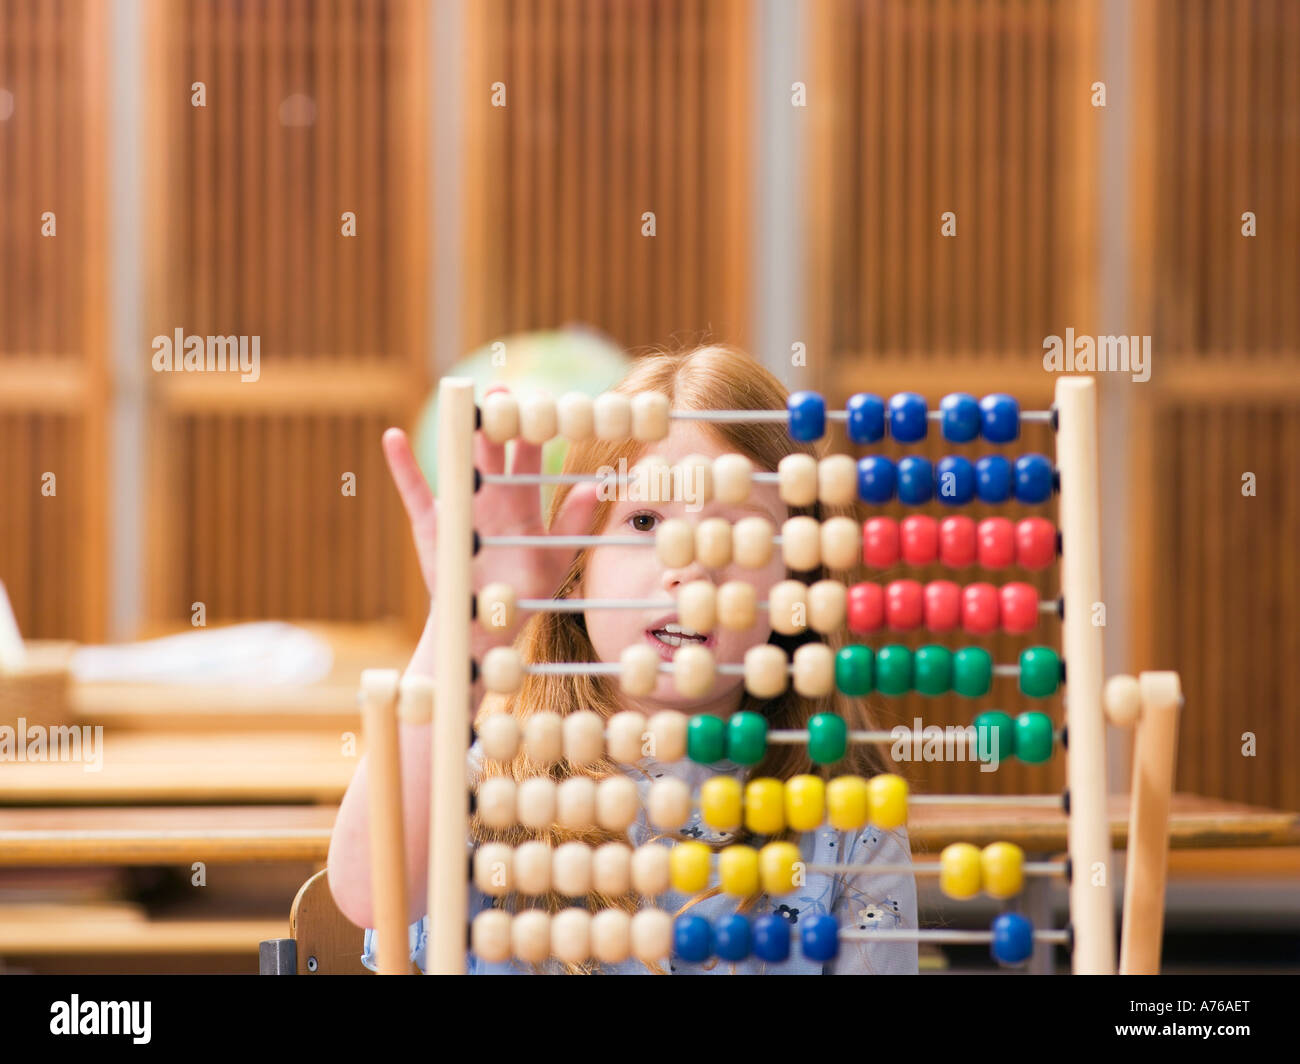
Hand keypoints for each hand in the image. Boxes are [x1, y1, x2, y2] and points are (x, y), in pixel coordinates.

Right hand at [382, 389, 599, 639]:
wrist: (485, 622)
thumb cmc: (524, 590)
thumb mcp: (556, 558)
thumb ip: (572, 523)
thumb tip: (597, 487)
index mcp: (520, 500)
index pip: (527, 456)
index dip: (533, 431)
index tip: (542, 406)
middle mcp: (489, 496)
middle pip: (491, 450)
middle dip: (496, 422)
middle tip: (501, 395)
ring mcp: (459, 507)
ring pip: (457, 463)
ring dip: (456, 434)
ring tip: (457, 405)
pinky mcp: (431, 524)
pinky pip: (414, 491)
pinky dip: (402, 465)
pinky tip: (392, 438)